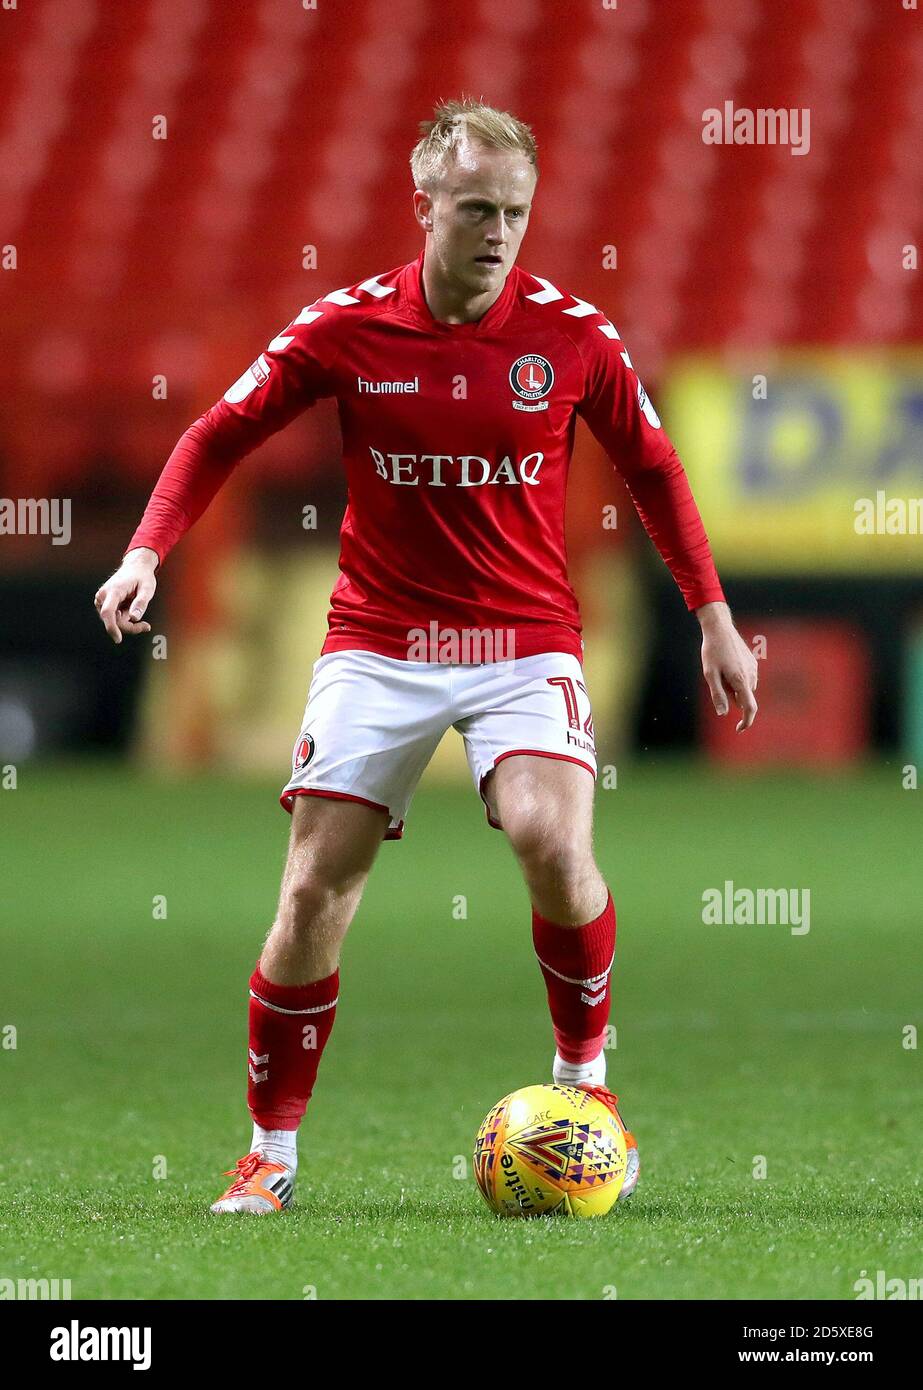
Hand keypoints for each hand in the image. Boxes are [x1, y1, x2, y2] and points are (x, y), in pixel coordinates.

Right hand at [94, 548, 157, 643]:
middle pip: (113, 621)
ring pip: (113, 622)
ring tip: (138, 611)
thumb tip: (134, 618)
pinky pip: (113, 619)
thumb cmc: (142, 577)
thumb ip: (141, 603)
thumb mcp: (147, 589)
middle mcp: (103, 596)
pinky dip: (124, 619)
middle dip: (129, 626)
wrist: (135, 567)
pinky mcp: (104, 604)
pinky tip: (132, 611)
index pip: (108, 612)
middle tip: (145, 626)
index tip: (118, 639)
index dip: (112, 627)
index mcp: (113, 590)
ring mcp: (102, 600)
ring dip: (128, 623)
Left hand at [697, 601, 757, 731]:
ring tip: (720, 668)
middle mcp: (751, 675)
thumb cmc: (712, 651)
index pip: (749, 707)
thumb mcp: (709, 674)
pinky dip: (736, 678)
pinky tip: (726, 663)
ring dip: (733, 686)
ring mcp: (753, 668)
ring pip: (743, 688)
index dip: (746, 721)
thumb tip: (723, 713)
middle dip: (730, 696)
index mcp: (741, 680)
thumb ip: (718, 695)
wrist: (720, 628)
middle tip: (716, 678)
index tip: (739, 729)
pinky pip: (745, 678)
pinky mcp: (753, 662)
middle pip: (742, 697)